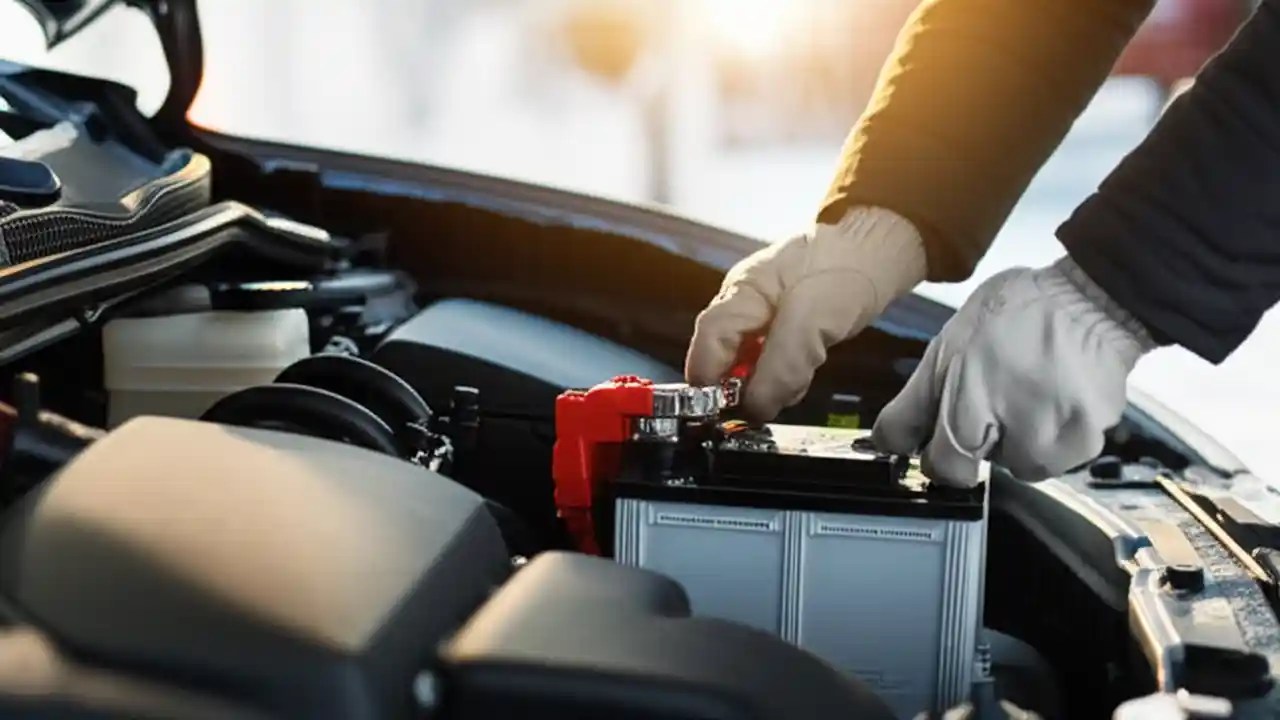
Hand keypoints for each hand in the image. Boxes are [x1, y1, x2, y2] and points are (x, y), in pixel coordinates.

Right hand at [685, 206, 927, 421]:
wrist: (883, 246)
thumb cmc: (844, 271)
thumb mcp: (809, 319)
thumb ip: (780, 365)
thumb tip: (756, 408)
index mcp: (741, 293)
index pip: (707, 342)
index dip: (706, 378)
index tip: (719, 411)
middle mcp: (748, 304)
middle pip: (726, 355)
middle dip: (740, 385)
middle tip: (762, 405)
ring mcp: (771, 313)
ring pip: (753, 361)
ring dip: (767, 383)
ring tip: (791, 389)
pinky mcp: (794, 324)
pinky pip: (779, 358)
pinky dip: (787, 375)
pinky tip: (803, 378)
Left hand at [872, 256, 1156, 486]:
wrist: (1094, 301)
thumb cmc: (1021, 310)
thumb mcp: (952, 339)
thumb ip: (925, 392)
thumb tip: (900, 432)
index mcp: (953, 391)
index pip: (909, 445)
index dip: (915, 445)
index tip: (923, 440)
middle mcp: (988, 420)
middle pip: (953, 468)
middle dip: (963, 449)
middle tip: (986, 417)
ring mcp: (1035, 438)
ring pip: (1011, 466)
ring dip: (1016, 443)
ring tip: (1030, 399)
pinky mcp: (1076, 445)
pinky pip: (1056, 461)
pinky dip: (1057, 440)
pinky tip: (1059, 404)